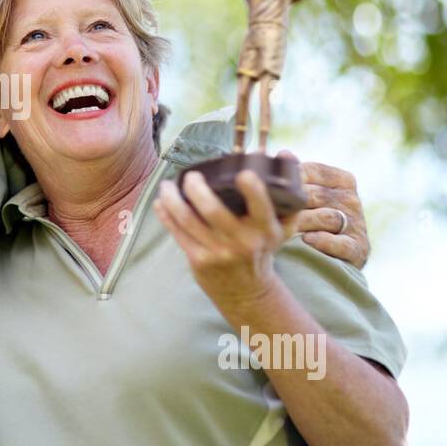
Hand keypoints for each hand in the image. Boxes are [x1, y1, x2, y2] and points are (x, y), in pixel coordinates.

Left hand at [154, 169, 296, 314]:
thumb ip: (285, 192)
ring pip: (188, 219)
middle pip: (213, 210)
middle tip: (192, 175)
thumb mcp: (282, 228)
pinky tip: (161, 202)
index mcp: (265, 230)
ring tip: (167, 185)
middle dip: (197, 188)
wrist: (248, 292)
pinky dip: (166, 214)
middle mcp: (242, 241)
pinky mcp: (199, 260)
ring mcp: (218, 252)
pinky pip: (177, 232)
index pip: (261, 208)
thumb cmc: (263, 249)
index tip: (243, 173)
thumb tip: (284, 153)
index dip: (253, 190)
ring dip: (172, 198)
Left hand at [276, 150, 368, 267]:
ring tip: (280, 225)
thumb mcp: (307, 194)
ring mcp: (357, 224)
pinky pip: (341, 243)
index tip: (267, 185)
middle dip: (290, 202)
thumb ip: (296, 176)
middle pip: (316, 195)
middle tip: (266, 208)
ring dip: (303, 222)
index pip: (312, 171)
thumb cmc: (314, 217)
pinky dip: (324, 241)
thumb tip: (282, 154)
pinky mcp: (359, 248)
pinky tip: (307, 240)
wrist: (333, 255)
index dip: (288, 178)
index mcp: (343, 180)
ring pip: (327, 217)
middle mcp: (352, 200)